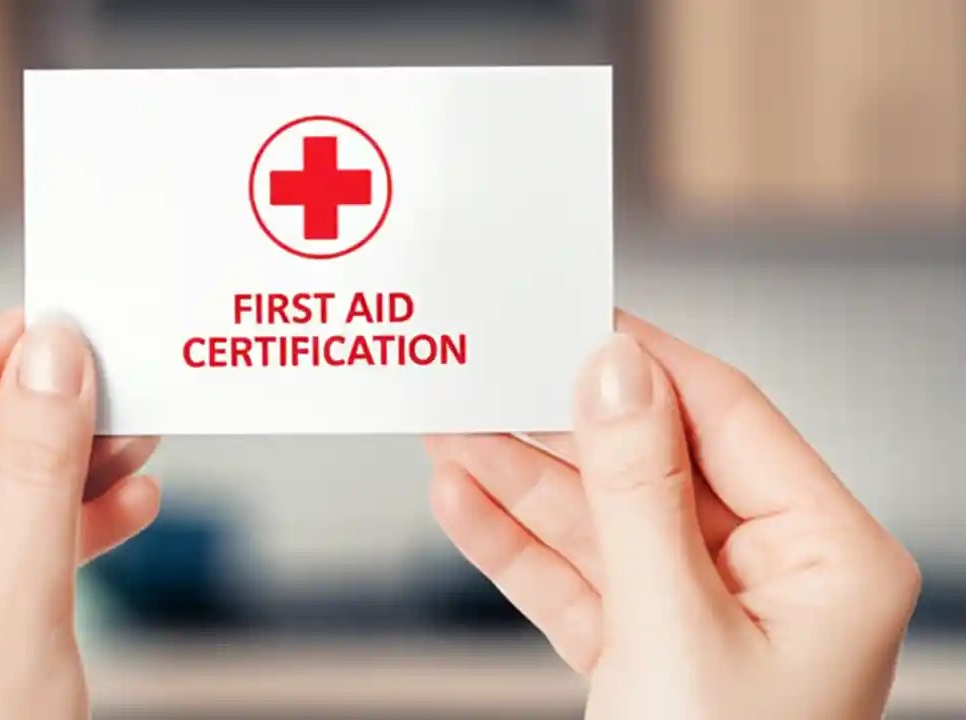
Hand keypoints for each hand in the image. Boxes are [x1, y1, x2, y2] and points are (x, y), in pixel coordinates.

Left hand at [0, 310, 160, 719]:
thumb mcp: (11, 605)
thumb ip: (34, 471)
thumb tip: (53, 357)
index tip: (60, 321)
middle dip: (47, 424)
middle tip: (122, 382)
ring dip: (69, 473)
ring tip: (142, 441)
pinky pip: (7, 555)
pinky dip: (69, 530)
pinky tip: (128, 505)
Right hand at [425, 312, 919, 719]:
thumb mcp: (672, 624)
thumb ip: (636, 490)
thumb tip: (614, 367)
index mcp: (828, 556)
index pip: (725, 416)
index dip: (641, 361)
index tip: (569, 316)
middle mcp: (772, 577)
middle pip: (649, 465)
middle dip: (555, 425)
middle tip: (483, 371)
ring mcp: (703, 616)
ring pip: (600, 522)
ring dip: (518, 480)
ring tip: (446, 427)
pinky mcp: (645, 654)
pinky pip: (576, 582)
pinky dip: (515, 547)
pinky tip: (461, 502)